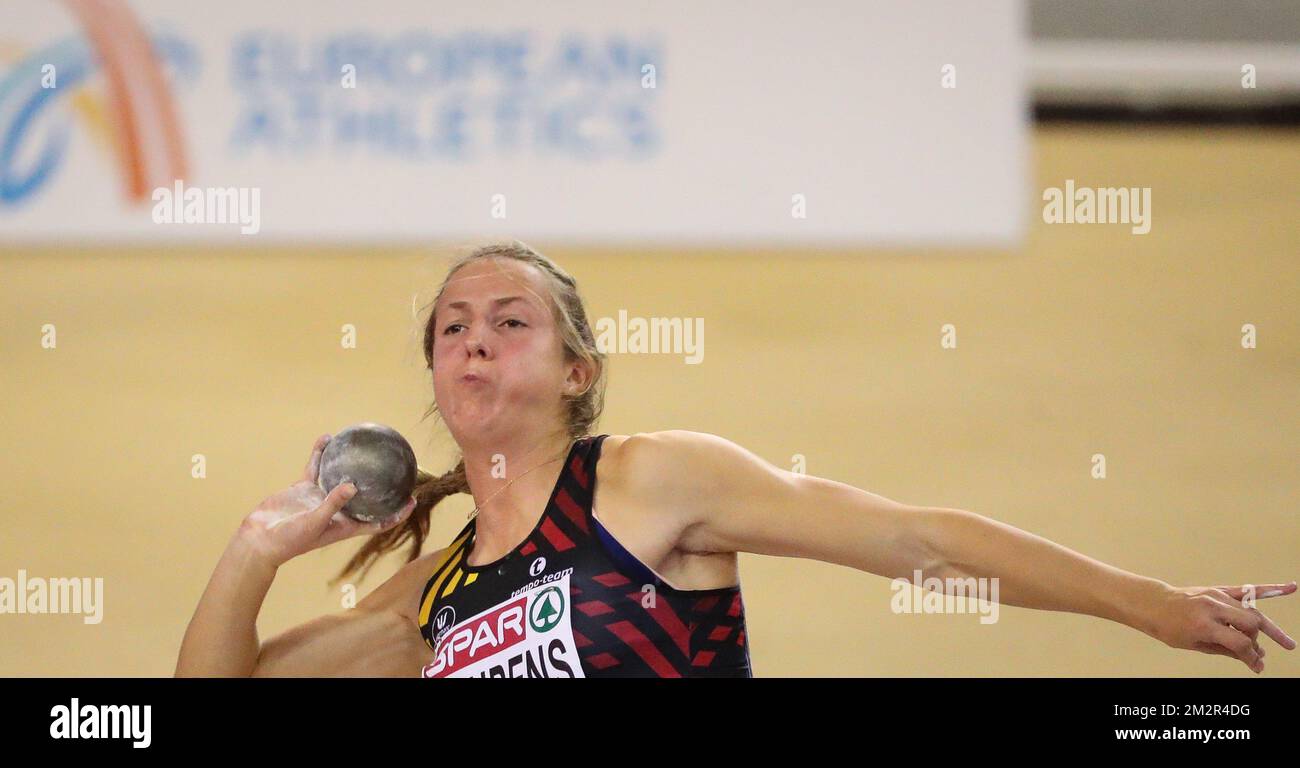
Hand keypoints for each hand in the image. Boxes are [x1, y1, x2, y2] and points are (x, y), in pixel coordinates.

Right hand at [237, 434, 416, 568]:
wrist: (259, 538)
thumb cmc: (290, 539)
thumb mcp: (316, 523)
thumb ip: (334, 504)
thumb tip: (353, 485)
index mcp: (345, 525)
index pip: (378, 521)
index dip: (396, 513)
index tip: (412, 500)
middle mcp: (337, 511)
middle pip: (365, 496)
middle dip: (380, 484)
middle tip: (395, 465)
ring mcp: (321, 498)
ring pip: (340, 476)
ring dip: (350, 462)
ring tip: (362, 444)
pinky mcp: (304, 488)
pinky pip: (317, 467)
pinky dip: (321, 454)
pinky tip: (327, 438)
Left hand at [1146, 582, 1295, 672]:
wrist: (1153, 604)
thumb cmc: (1170, 628)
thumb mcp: (1194, 645)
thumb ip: (1226, 650)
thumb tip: (1255, 659)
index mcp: (1203, 624)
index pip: (1239, 642)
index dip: (1251, 657)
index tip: (1256, 667)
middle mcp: (1212, 608)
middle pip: (1250, 625)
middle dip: (1257, 642)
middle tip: (1257, 654)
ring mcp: (1217, 596)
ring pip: (1251, 612)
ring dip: (1265, 630)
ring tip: (1286, 642)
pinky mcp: (1218, 590)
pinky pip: (1248, 590)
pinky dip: (1271, 589)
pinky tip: (1291, 588)